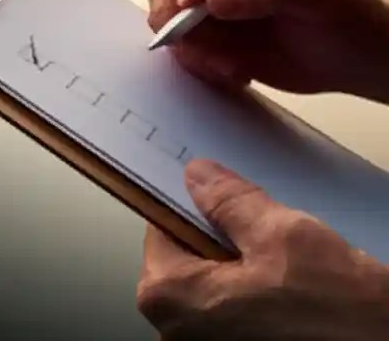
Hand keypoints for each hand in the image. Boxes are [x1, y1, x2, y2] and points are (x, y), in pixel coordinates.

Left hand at [136, 159, 388, 339]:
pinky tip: (293, 295)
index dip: (198, 208)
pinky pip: (234, 314)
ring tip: (290, 272)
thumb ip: (229, 202)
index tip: (226, 202)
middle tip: (271, 241)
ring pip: (215, 287)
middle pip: (188, 260)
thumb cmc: (338, 313)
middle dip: (226, 243)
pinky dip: (257, 298)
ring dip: (247, 271)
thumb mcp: (282, 235)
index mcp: (167, 296)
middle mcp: (174, 331)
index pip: (163, 228)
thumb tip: (199, 177)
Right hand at [148, 0, 388, 100]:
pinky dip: (198, 59)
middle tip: (191, 34)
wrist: (353, 60)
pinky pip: (177, 40)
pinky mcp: (201, 25)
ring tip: (233, 63)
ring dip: (190, 40)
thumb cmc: (349, 16)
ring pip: (163, 4)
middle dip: (173, 4)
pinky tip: (235, 69)